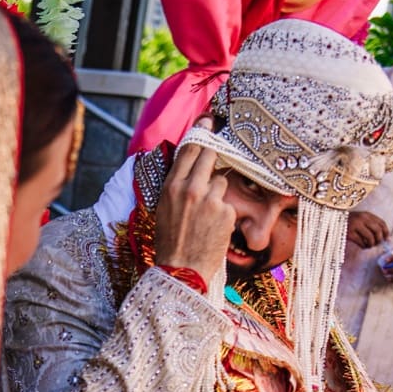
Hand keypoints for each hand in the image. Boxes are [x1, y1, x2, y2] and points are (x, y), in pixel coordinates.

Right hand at [155, 119, 235, 280]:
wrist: (180, 271)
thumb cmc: (169, 242)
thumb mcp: (163, 209)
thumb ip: (176, 186)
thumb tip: (190, 166)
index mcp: (171, 187)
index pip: (189, 149)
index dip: (201, 131)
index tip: (209, 120)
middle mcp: (191, 189)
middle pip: (211, 155)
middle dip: (216, 152)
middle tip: (220, 145)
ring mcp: (211, 200)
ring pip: (222, 182)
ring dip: (218, 192)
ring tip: (207, 214)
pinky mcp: (226, 213)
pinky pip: (228, 203)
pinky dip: (224, 212)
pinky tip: (213, 227)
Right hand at [346, 211, 389, 248]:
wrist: (331, 222)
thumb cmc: (348, 222)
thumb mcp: (360, 219)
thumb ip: (370, 224)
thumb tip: (383, 237)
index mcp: (366, 214)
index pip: (381, 223)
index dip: (386, 232)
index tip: (386, 238)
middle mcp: (362, 218)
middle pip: (377, 230)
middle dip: (379, 239)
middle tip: (377, 243)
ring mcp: (355, 226)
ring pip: (370, 237)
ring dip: (372, 244)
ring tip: (369, 246)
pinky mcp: (349, 234)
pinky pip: (361, 242)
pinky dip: (364, 246)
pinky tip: (363, 246)